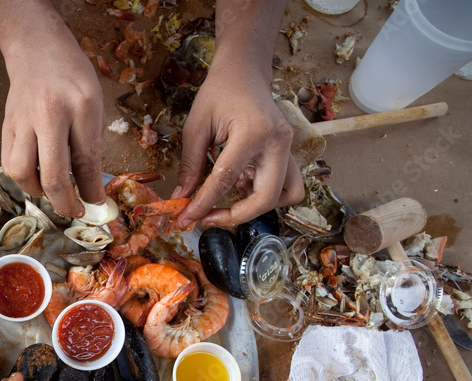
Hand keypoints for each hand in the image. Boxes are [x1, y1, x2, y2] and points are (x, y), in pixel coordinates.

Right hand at [0, 20, 104, 217]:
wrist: (38, 51)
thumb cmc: (72, 79)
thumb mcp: (94, 106)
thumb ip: (92, 146)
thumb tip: (91, 189)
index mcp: (80, 107)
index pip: (86, 160)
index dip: (91, 190)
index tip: (94, 205)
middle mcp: (48, 114)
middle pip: (52, 174)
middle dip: (64, 202)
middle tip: (73, 210)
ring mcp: (22, 121)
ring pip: (22, 172)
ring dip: (37, 190)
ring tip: (50, 189)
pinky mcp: (6, 126)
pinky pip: (8, 163)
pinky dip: (22, 178)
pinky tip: (34, 175)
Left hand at [173, 65, 303, 228]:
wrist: (245, 71)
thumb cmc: (219, 92)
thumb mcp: (196, 126)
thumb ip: (190, 164)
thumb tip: (183, 196)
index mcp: (253, 132)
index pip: (226, 180)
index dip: (204, 204)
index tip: (187, 218)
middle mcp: (278, 142)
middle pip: (266, 198)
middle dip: (237, 215)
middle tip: (209, 217)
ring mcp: (288, 147)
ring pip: (287, 195)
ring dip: (258, 205)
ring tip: (232, 195)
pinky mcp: (289, 152)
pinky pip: (286, 185)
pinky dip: (266, 192)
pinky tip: (243, 181)